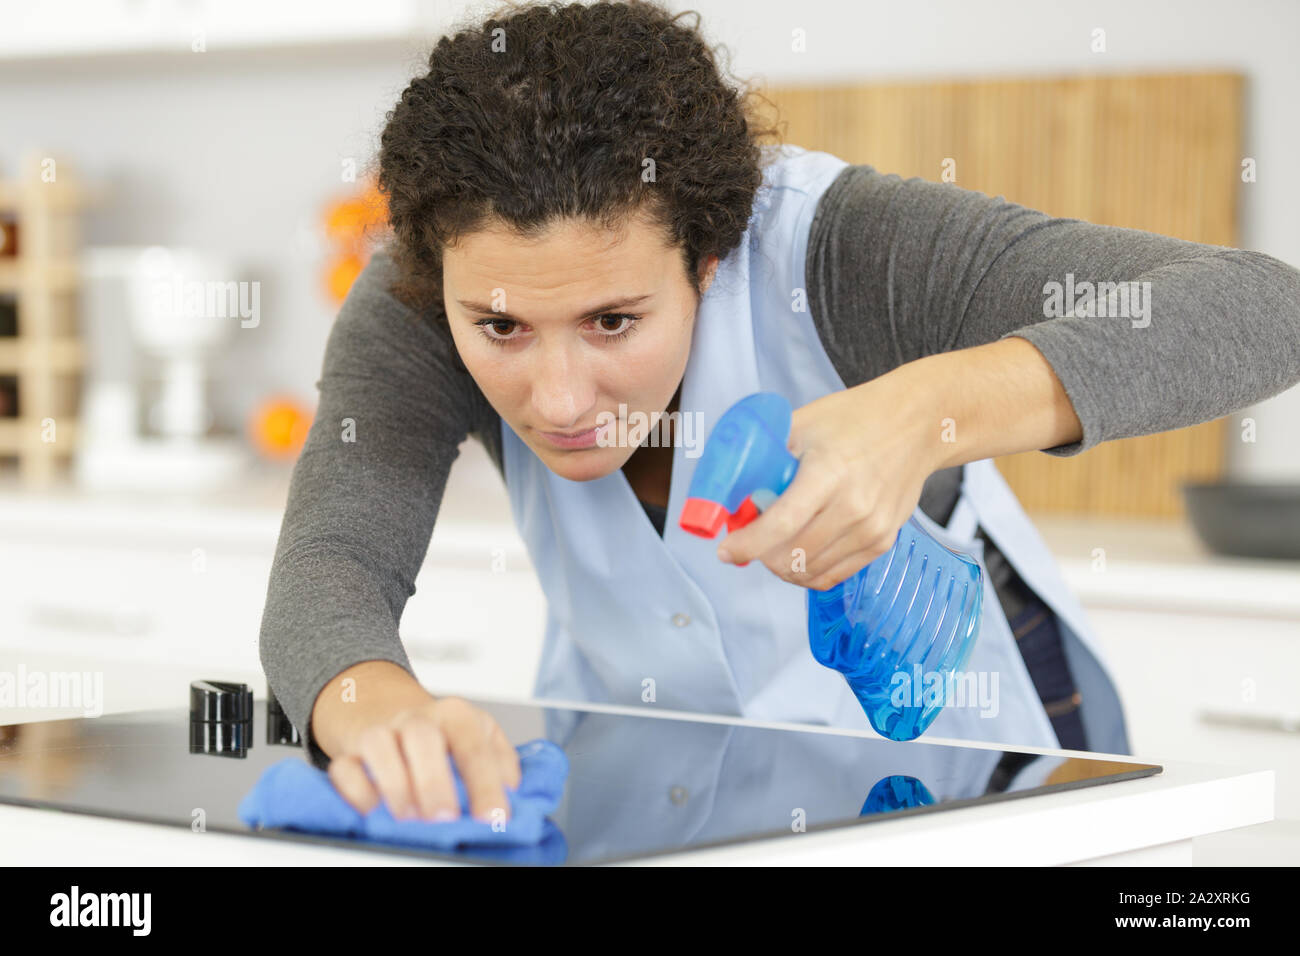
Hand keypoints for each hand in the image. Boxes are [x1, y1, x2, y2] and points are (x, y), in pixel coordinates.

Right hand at [326, 693, 521, 824]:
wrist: (384, 708)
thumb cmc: (440, 735)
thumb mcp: (481, 736)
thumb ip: (501, 762)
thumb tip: (513, 792)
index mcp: (455, 715)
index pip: (473, 745)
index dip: (485, 783)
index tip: (493, 817)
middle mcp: (415, 719)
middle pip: (423, 737)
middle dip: (434, 781)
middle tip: (445, 818)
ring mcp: (380, 733)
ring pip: (379, 746)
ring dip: (395, 785)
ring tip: (410, 819)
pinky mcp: (349, 752)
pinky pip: (344, 768)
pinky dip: (356, 791)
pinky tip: (374, 812)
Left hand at [715, 376, 940, 590]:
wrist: (918, 425)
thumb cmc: (859, 418)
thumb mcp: (804, 423)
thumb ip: (767, 454)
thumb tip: (730, 485)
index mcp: (829, 473)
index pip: (782, 524)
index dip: (748, 543)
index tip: (726, 550)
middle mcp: (854, 507)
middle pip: (792, 555)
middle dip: (758, 554)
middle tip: (746, 541)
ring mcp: (871, 529)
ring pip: (810, 571)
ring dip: (780, 565)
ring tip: (772, 543)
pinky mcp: (882, 542)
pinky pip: (834, 574)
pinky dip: (807, 572)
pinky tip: (795, 556)